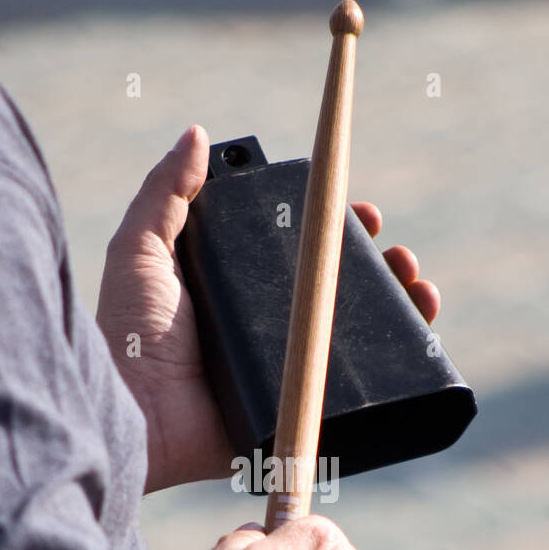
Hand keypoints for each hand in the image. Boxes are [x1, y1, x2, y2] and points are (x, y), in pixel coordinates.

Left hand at [96, 124, 441, 493]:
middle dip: (380, 266)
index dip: (335, 229)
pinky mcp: (297, 410)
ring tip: (417, 289)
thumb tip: (196, 135)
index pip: (300, 250)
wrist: (138, 414)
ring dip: (398, 310)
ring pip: (357, 337)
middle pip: (339, 289)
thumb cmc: (130, 336)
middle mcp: (267, 328)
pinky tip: (416, 341)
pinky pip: (353, 392)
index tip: (360, 212)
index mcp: (237, 289)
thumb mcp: (141, 251)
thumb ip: (165, 194)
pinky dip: (393, 372)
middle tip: (399, 254)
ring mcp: (287, 371)